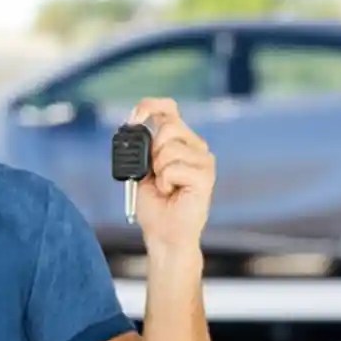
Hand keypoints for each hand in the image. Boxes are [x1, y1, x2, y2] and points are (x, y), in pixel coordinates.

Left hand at [128, 98, 215, 253]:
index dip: (150, 106)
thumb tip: (137, 123)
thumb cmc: (155, 205)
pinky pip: (172, 168)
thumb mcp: (143, 168)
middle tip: (155, 174)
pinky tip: (172, 193)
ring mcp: (204, 160)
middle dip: (153, 152)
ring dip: (158, 172)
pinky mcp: (206, 175)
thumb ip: (144, 146)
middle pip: (168, 126)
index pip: (169, 109)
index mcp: (181, 141)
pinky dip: (165, 183)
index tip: (134, 117)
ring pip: (169, 149)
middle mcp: (196, 146)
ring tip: (166, 187)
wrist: (164, 234)